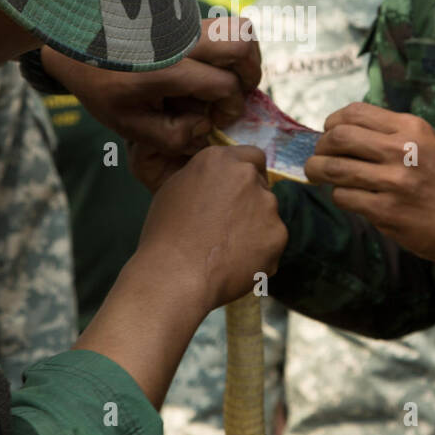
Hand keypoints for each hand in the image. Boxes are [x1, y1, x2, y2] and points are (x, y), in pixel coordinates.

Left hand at [40, 18, 260, 154]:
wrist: (74, 38)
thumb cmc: (100, 85)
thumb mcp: (127, 123)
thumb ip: (171, 135)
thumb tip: (206, 125)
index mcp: (164, 69)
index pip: (223, 85)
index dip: (230, 108)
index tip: (218, 119)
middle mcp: (180, 40)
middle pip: (241, 44)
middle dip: (251, 75)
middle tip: (236, 94)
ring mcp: (184, 22)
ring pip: (239, 28)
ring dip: (245, 57)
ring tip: (230, 78)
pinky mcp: (185, 14)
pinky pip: (224, 24)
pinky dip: (230, 46)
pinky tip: (212, 65)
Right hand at [76, 143, 284, 407]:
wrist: (169, 278)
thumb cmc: (158, 239)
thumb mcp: (172, 193)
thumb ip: (198, 179)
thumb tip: (208, 176)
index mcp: (218, 160)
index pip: (247, 156)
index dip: (238, 179)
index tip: (229, 197)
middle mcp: (246, 177)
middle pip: (260, 187)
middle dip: (247, 206)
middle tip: (221, 233)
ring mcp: (265, 207)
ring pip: (267, 217)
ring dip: (253, 232)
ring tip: (219, 255)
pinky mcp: (276, 236)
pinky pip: (273, 244)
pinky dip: (259, 256)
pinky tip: (231, 268)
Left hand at [303, 102, 434, 267]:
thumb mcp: (429, 143)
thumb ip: (393, 133)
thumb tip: (345, 130)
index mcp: (411, 128)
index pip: (355, 112)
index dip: (333, 122)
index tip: (329, 133)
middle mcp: (402, 150)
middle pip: (337, 137)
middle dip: (320, 147)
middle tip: (319, 157)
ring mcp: (394, 182)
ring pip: (333, 168)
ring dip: (318, 172)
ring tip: (317, 176)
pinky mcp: (387, 211)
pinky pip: (344, 197)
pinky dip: (339, 196)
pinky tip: (348, 197)